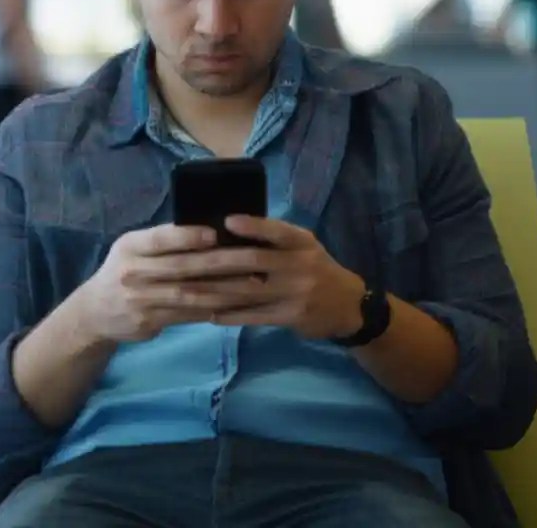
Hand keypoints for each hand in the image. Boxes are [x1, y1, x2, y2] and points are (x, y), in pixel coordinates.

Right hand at [71, 224, 273, 343]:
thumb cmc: (123, 271)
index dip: (187, 236)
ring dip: (226, 289)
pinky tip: (237, 304)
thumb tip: (208, 230)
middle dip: (221, 262)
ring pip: (190, 294)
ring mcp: (141, 299)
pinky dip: (214, 309)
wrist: (94, 312)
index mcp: (130, 247)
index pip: (160, 239)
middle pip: (182, 266)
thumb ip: (161, 242)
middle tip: (253, 258)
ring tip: (254, 283)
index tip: (215, 232)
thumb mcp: (131, 249)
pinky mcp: (150, 321)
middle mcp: (133, 272)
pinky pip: (188, 315)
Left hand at [179, 216, 366, 339]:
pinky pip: (254, 315)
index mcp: (301, 242)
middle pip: (253, 260)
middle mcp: (300, 265)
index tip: (226, 221)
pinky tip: (209, 314)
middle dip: (217, 261)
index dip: (253, 225)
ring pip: (248, 290)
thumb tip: (227, 227)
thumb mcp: (304, 247)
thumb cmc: (315, 269)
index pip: (277, 230)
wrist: (349, 307)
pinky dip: (231, 315)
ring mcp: (295, 292)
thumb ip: (275, 238)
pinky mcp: (291, 316)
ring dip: (215, 291)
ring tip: (187, 290)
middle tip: (186, 261)